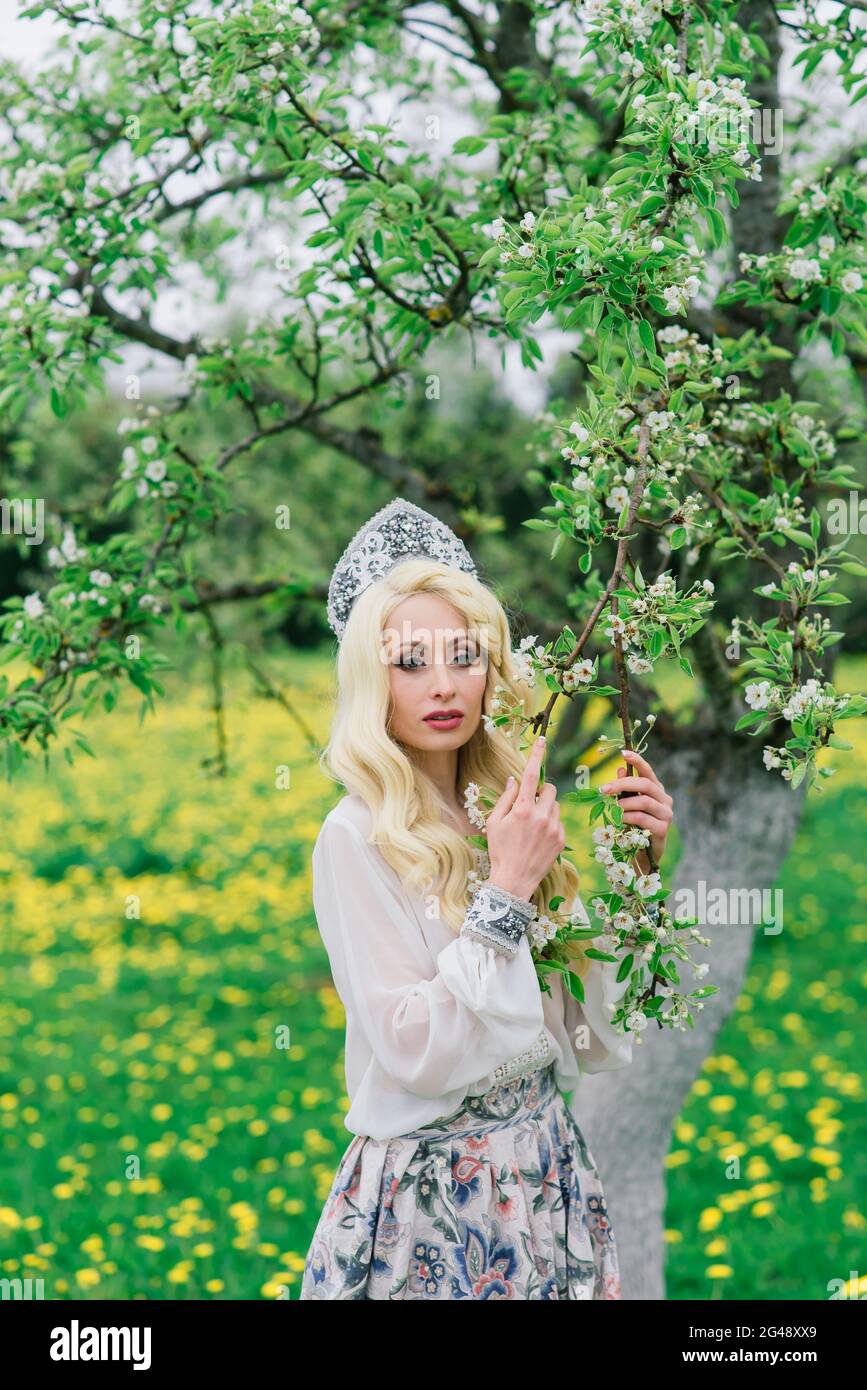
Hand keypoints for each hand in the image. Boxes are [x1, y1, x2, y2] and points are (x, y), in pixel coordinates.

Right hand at [485, 735, 565, 900]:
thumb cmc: (499, 850)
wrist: (514, 880)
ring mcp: (554, 828)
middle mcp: (541, 816)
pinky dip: (550, 823)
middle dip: (541, 791)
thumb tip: (513, 780)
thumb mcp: (494, 822)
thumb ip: (505, 798)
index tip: (542, 740)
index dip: (537, 756)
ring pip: (555, 805)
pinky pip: (559, 821)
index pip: (531, 775)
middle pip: (549, 789)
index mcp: (522, 809)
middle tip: (529, 804)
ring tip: (532, 826)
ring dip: (546, 808)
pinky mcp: (561, 839)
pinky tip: (539, 838)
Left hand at [601, 748, 672, 870]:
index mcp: (656, 790)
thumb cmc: (634, 827)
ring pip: (643, 801)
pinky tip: (620, 820)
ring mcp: (666, 814)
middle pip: (645, 784)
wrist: (643, 855)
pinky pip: (642, 818)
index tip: (623, 753)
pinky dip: (628, 817)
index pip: (648, 771)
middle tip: (604, 789)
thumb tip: (620, 769)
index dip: (637, 761)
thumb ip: (624, 790)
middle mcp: (664, 800)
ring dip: (624, 803)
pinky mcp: (662, 829)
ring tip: (612, 808)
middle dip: (622, 784)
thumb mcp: (627, 806)